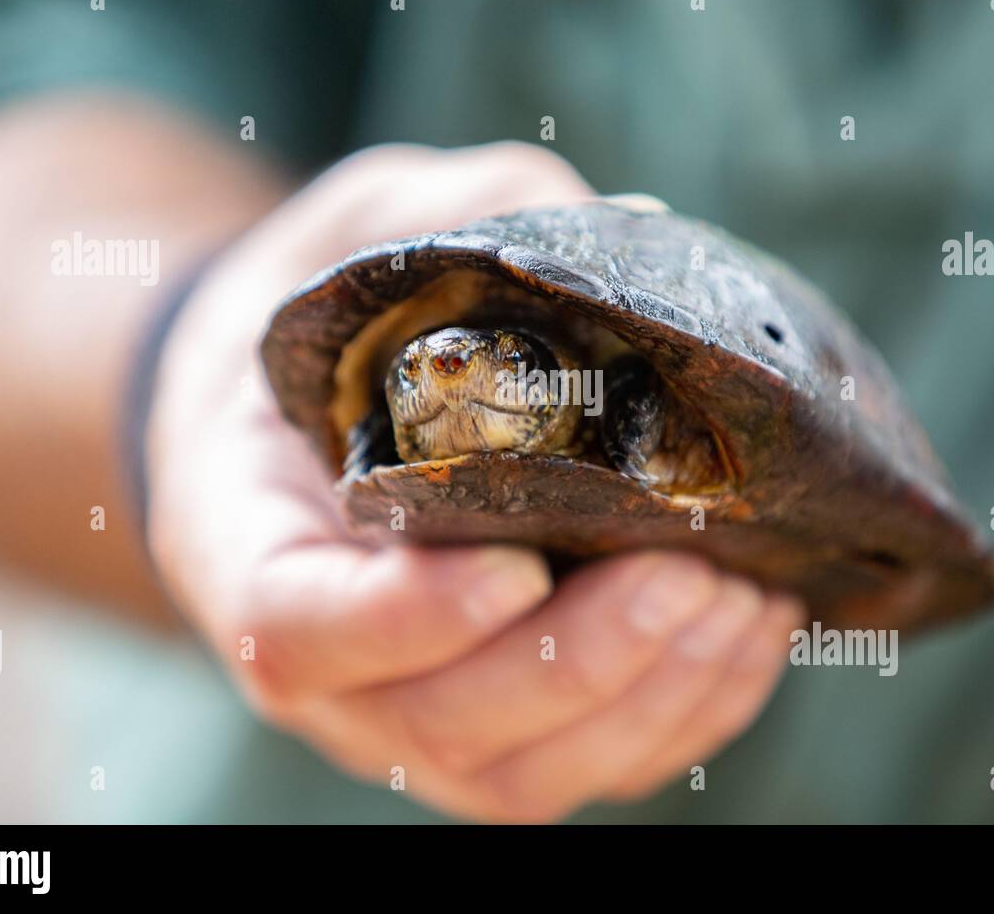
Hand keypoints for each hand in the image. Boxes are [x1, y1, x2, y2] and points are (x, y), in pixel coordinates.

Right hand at [146, 142, 804, 821]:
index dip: (403, 621)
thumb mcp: (359, 232)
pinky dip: (677, 719)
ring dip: (645, 702)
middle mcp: (326, 662)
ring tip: (743, 604)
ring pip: (519, 772)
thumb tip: (616, 228)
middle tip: (692, 574)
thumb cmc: (334, 325)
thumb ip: (455, 220)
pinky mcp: (493, 722)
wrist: (309, 416)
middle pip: (434, 722)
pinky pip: (579, 766)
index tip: (515, 566)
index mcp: (246, 544)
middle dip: (578, 664)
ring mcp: (407, 707)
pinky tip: (747, 636)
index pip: (295, 628)